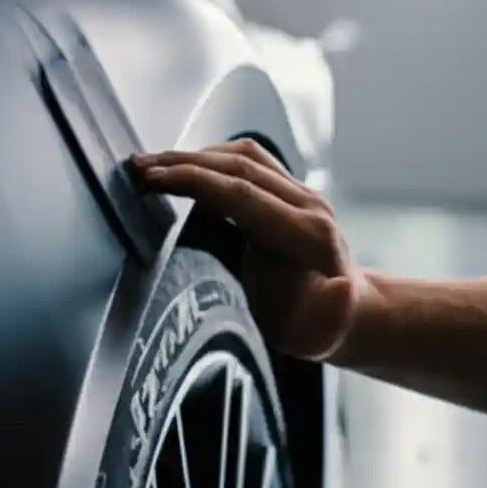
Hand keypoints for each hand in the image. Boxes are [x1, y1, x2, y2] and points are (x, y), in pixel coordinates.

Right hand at [131, 140, 372, 360]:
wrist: (348, 313)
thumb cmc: (319, 326)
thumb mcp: (319, 332)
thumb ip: (327, 312)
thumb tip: (340, 288)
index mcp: (306, 236)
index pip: (241, 193)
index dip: (193, 181)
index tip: (152, 179)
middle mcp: (307, 205)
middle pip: (237, 167)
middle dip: (182, 163)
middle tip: (138, 167)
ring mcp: (301, 193)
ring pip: (243, 156)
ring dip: (194, 155)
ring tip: (152, 163)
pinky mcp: (290, 190)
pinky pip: (248, 160)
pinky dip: (211, 158)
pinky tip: (184, 167)